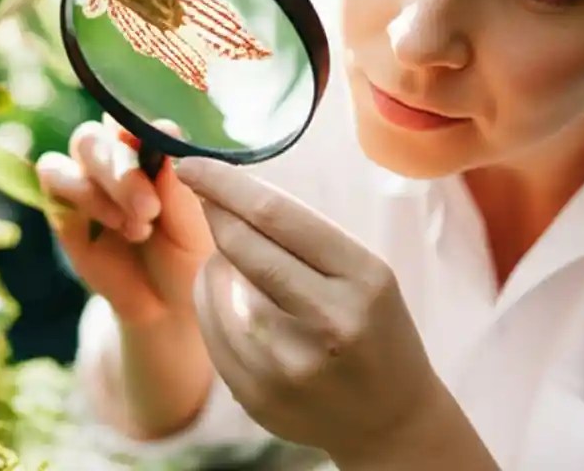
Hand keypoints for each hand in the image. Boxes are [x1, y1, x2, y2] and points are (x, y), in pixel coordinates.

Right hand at [37, 115, 213, 325]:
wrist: (166, 307)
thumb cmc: (190, 258)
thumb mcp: (195, 227)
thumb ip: (178, 184)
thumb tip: (166, 128)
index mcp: (155, 150)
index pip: (141, 119)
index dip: (146, 130)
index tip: (164, 154)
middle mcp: (120, 155)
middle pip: (108, 129)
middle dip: (124, 168)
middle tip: (149, 209)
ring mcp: (89, 176)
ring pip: (83, 144)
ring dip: (107, 182)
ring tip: (139, 228)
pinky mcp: (63, 203)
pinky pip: (55, 174)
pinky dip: (82, 194)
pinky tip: (112, 226)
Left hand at [178, 157, 496, 468]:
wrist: (390, 420)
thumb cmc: (374, 329)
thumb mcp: (366, 274)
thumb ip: (304, 238)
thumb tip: (227, 195)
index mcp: (364, 278)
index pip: (277, 214)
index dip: (225, 183)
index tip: (193, 163)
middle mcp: (330, 321)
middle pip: (243, 247)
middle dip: (213, 210)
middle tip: (199, 188)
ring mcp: (291, 364)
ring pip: (221, 288)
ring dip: (216, 262)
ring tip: (236, 261)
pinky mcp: (260, 396)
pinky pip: (211, 331)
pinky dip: (210, 303)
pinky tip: (228, 299)